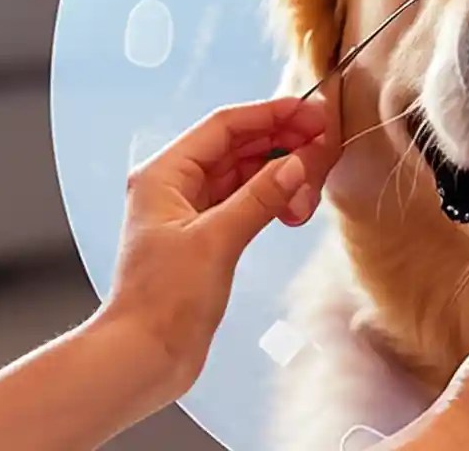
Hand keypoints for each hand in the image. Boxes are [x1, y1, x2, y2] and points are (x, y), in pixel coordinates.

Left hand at [100, 96, 339, 395]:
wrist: (145, 355)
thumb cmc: (162, 300)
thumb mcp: (216, 240)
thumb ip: (260, 196)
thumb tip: (297, 163)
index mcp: (165, 174)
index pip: (225, 126)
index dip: (271, 115)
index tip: (311, 113)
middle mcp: (174, 186)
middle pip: (237, 146)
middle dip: (282, 142)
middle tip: (323, 141)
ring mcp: (190, 212)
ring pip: (245, 175)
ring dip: (281, 175)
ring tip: (311, 186)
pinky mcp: (205, 237)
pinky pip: (246, 202)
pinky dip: (272, 201)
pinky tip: (293, 209)